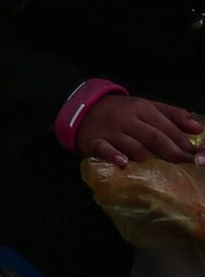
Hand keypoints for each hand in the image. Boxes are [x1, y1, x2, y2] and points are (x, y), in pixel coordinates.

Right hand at [76, 93, 204, 166]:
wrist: (84, 108)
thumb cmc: (122, 111)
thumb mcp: (147, 107)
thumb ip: (173, 115)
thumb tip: (198, 129)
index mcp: (142, 108)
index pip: (167, 127)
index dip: (184, 142)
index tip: (197, 154)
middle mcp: (127, 119)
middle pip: (154, 138)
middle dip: (173, 153)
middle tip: (187, 165)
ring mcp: (110, 131)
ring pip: (133, 146)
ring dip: (150, 158)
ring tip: (163, 169)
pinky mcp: (94, 142)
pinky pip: (104, 149)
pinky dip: (113, 156)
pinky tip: (123, 163)